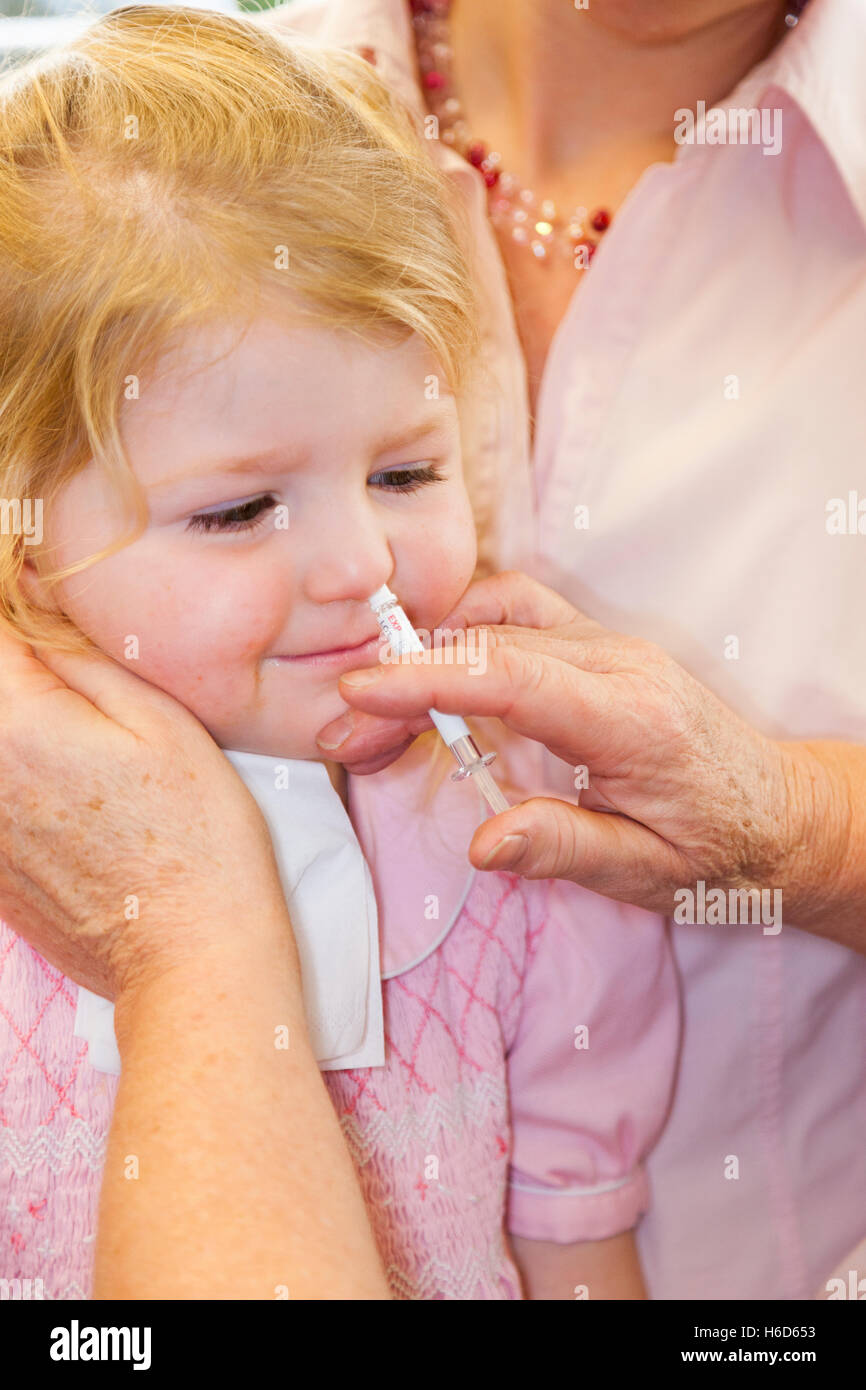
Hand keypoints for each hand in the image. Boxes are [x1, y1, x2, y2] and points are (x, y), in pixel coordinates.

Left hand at [0, 628, 289, 997]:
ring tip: (85, 751)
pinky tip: (75, 798)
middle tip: (76, 684)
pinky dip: (22, 778)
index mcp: (13, 726)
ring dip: (25, 727)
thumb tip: (27, 595)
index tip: (53, 614)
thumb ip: (80, 654)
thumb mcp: (160, 722)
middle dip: (25, 675)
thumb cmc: (197, 837)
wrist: (191, 956)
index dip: (20, 611)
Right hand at [325, 570, 838, 917]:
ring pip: (500, 619)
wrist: (781, 811)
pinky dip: (468, 632)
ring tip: (376, 714)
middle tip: (340, 738)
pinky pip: (522, 613)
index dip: (427, 679)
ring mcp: (611, 646)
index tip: (358, 692)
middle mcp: (620, 664)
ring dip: (428, 656)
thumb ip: (562, 850)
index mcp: (631, 719)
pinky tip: (436, 674)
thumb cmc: (718, 851)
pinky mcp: (602, 647)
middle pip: (489, 646)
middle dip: (403, 685)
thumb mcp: (645, 873)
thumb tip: (482, 843)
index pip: (513, 677)